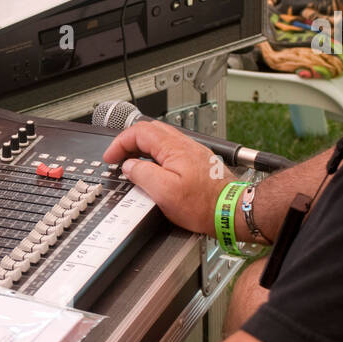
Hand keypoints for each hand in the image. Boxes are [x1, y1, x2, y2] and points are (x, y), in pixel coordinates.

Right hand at [102, 121, 236, 234]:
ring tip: (133, 163)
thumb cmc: (204, 204)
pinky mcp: (198, 162)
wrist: (231, 211)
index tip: (111, 158)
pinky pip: (171, 150)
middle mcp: (184, 145)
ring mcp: (192, 152)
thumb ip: (143, 174)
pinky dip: (156, 155)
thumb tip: (129, 166)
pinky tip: (155, 170)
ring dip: (142, 147)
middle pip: (150, 130)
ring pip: (161, 139)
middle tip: (119, 157)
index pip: (139, 132)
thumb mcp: (164, 192)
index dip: (120, 143)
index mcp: (173, 148)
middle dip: (129, 142)